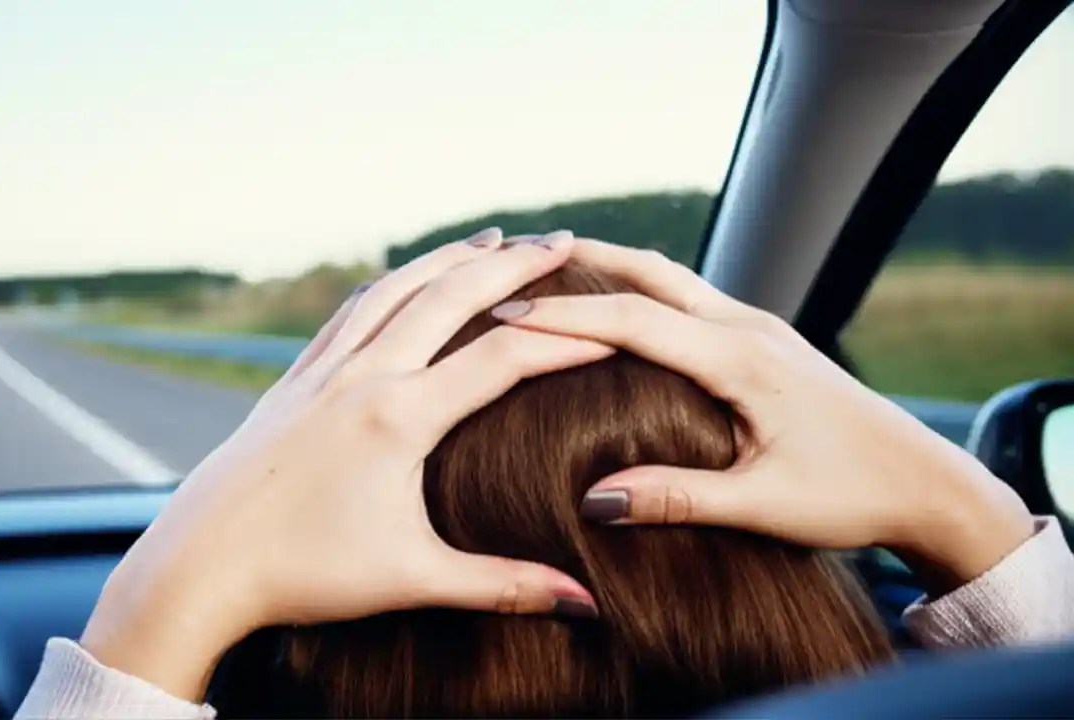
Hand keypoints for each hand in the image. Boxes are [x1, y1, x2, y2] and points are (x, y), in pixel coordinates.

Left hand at [80, 229, 608, 700]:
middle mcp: (362, 377)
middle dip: (513, 267)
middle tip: (563, 242)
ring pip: (396, 290)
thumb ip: (503, 585)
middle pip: (450, 298)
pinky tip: (402, 280)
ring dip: (448, 259)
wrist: (198, 564)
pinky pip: (350, 311)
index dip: (564, 342)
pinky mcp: (292, 380)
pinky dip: (389, 284)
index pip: (502, 361)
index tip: (612, 328)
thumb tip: (585, 607)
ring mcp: (323, 371)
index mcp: (399, 418)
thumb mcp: (413, 579)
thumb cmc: (303, 574)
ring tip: (492, 239)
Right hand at [490, 239, 1033, 594]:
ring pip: (669, 277)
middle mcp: (747, 327)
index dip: (563, 316)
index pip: (633, 321)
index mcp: (741, 359)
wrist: (929, 482)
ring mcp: (757, 327)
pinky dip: (640, 291)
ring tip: (549, 274)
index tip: (502, 312)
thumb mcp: (763, 506)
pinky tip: (616, 311)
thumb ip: (677, 498)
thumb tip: (592, 500)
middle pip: (648, 272)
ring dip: (609, 269)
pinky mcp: (762, 341)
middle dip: (579, 262)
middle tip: (513, 262)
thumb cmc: (853, 495)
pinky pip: (688, 297)